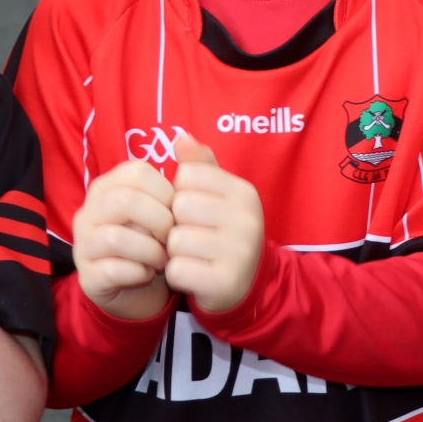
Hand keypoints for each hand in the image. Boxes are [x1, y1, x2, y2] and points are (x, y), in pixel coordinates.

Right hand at [73, 158, 174, 319]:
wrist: (145, 290)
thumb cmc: (159, 242)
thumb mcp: (175, 207)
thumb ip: (189, 173)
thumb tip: (185, 136)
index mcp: (109, 187)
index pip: (136, 173)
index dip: (165, 193)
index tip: (179, 213)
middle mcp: (90, 211)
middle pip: (125, 201)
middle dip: (159, 221)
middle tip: (173, 238)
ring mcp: (83, 244)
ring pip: (116, 237)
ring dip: (151, 250)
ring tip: (163, 259)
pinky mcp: (88, 277)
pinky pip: (112, 269)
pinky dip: (139, 272)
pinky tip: (149, 274)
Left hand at [164, 133, 262, 315]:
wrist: (247, 284)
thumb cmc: (223, 231)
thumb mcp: (218, 195)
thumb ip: (200, 165)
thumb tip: (181, 137)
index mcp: (244, 192)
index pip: (186, 176)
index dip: (181, 194)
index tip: (196, 211)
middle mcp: (247, 219)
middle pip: (178, 207)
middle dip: (176, 224)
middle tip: (192, 236)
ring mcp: (239, 252)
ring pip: (175, 240)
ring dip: (175, 252)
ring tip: (193, 256)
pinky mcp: (225, 282)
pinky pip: (177, 270)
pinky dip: (177, 274)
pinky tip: (194, 274)